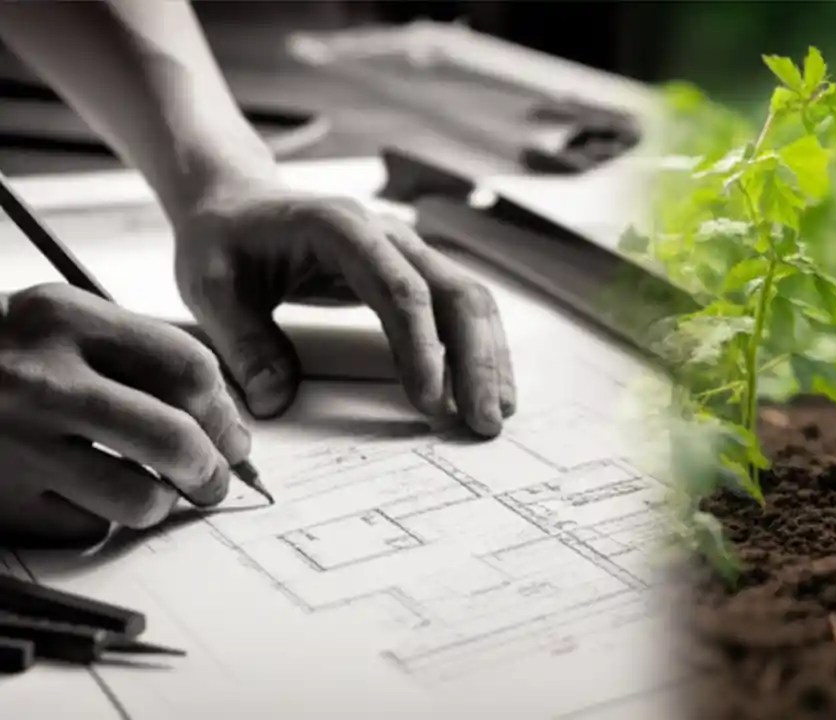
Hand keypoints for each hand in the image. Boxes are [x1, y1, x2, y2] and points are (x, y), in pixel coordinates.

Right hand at [0, 284, 247, 545]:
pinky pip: (83, 529)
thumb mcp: (50, 322)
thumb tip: (222, 419)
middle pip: (174, 439)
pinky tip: (73, 499)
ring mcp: (12, 443)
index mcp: (61, 316)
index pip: (186, 368)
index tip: (233, 435)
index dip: (224, 411)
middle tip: (214, 483)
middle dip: (211, 471)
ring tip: (149, 493)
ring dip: (157, 504)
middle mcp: (38, 378)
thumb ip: (132, 355)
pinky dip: (93, 522)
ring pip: (137, 497)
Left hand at [173, 179, 515, 435]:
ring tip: (496, 413)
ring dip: (488, 357)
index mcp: (342, 229)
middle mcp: (388, 234)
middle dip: (476, 361)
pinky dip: (479, 348)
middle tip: (482, 422)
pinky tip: (487, 387)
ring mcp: (408, 250)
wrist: (235, 203)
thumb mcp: (210, 288)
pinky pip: (460, 307)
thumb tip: (276, 402)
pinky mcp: (412, 271)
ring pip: (469, 299)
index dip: (422, 348)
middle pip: (454, 294)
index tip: (430, 402)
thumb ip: (243, 343)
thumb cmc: (223, 242)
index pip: (401, 290)